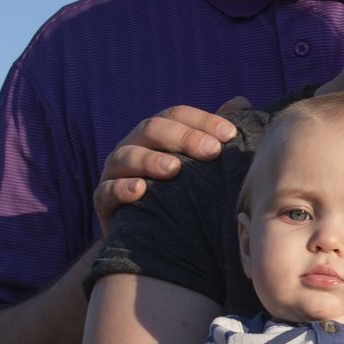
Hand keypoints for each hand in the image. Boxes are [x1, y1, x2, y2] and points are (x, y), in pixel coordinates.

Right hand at [93, 99, 248, 231]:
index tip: (229, 136)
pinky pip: (106, 191)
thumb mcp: (201, 167)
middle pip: (151, 129)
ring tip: (173, 169)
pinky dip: (121, 188)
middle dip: (182, 138)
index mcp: (156, 134)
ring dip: (149, 160)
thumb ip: (214, 135)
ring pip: (125, 156)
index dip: (202, 121)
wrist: (154, 243)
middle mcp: (133, 146)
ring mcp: (114, 173)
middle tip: (211, 152)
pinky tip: (140, 190)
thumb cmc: (183, 197)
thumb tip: (240, 101)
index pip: (176, 115)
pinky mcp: (103, 202)